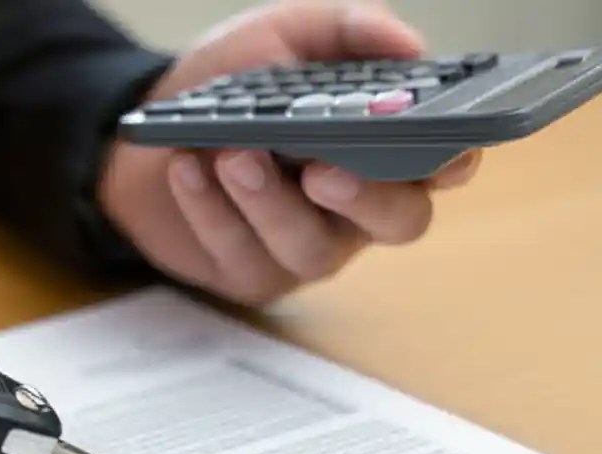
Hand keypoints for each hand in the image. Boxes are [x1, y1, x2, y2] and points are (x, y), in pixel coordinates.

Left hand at [99, 0, 481, 305]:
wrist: (147, 120)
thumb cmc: (233, 79)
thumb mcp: (286, 34)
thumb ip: (347, 30)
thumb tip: (409, 45)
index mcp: (383, 147)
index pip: (446, 163)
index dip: (454, 161)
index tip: (443, 151)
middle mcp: (356, 207)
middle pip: (399, 223)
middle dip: (367, 199)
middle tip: (322, 170)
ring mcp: (304, 247)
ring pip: (310, 248)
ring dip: (269, 201)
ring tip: (232, 154)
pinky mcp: (248, 275)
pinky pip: (240, 254)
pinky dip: (210, 210)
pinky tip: (187, 169)